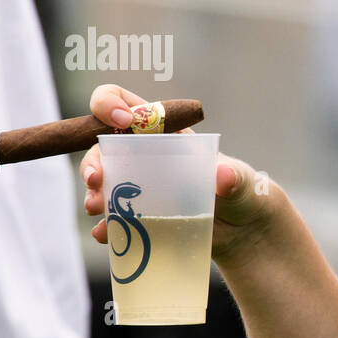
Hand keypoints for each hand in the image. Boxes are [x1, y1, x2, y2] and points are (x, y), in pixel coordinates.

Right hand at [80, 83, 275, 266]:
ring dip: (94, 193)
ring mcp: (138, 187)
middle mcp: (144, 156)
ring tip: (96, 208)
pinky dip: (106, 225)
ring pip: (102, 182)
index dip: (111, 103)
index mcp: (164, 132)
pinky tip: (105, 234)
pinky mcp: (139, 216)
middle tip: (96, 179)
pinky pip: (113, 218)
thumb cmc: (243, 192)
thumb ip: (236, 177)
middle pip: (103, 146)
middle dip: (93, 159)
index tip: (122, 119)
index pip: (124, 104)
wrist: (244, 231)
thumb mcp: (243, 182)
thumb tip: (223, 176)